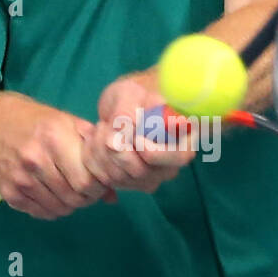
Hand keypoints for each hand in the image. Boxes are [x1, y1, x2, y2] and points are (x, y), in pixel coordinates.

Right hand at [0, 93, 116, 219]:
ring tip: (69, 189)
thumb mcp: (67, 124)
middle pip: (75, 197)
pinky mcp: (9, 194)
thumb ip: (93, 151)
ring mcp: (20, 179)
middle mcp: (35, 160)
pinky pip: (42, 213)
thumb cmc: (36, 123)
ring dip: (71, 204)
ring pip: (60, 208)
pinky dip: (53, 208)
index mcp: (54, 138)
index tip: (98, 181)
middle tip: (86, 188)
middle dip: (87, 197)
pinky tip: (52, 194)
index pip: (86, 181)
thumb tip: (113, 191)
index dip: (98, 186)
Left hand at [82, 75, 198, 194]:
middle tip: (105, 127)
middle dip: (117, 150)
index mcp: (182, 138)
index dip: (154, 152)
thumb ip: (128, 109)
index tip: (134, 137)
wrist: (122, 107)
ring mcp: (150, 178)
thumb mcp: (129, 93)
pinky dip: (95, 159)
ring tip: (100, 127)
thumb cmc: (134, 96)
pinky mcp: (129, 183)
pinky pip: (108, 180)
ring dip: (102, 151)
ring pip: (121, 178)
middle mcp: (170, 164)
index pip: (178, 157)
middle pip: (143, 173)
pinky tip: (96, 140)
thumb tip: (128, 127)